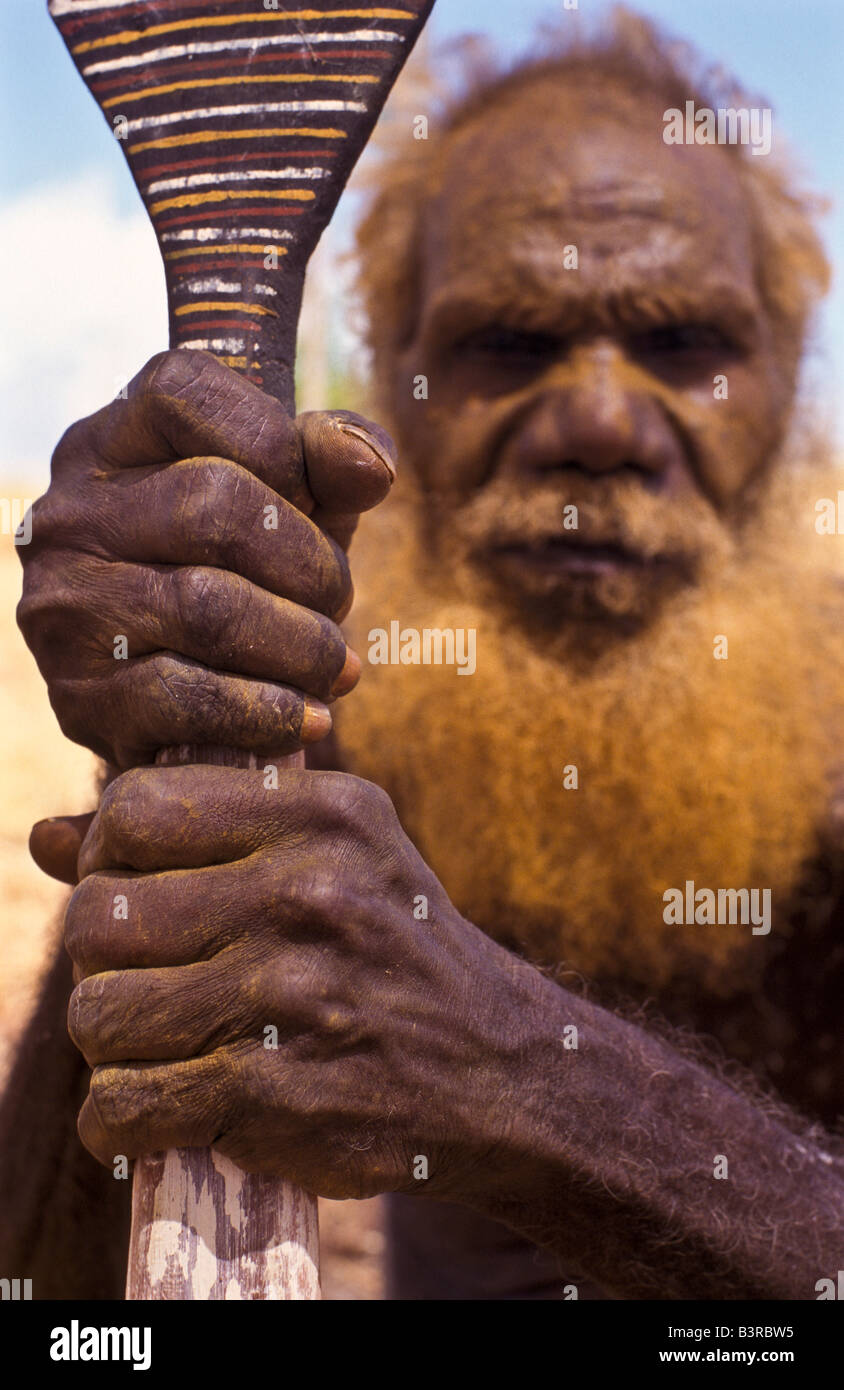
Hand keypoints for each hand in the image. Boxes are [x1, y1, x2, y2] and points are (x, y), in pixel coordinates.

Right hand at [18, 350, 394, 773]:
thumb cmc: (245, 577)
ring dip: (301, 645)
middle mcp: (69, 514)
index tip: (317, 502)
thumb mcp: (293, 503)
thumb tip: (371, 463)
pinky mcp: (78, 695)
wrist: (182, 708)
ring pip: (205, 607)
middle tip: (339, 602)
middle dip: (309, 563)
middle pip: (211, 505)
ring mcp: (65, 605)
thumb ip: (330, 462)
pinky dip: (269, 711)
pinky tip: (308, 715)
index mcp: (110, 441)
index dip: (279, 445)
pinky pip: (187, 697)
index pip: (187, 394)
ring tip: (336, 666)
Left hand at [65, 765, 529, 1200]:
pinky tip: (164, 1107)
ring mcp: (293, 995)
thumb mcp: (330, 853)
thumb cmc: (393, 945)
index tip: (147, 893)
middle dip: (105, 959)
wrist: (499, 1069)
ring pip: (97, 1016)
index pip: (134, 808)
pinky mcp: (277, 1095)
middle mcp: (309, 892)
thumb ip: (194, 830)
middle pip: (100, 915)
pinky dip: (121, 1118)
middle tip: (155, 979)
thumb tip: (48, 834)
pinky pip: (123, 1105)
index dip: (113, 855)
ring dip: (113, 1044)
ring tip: (165, 1044)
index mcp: (321, 815)